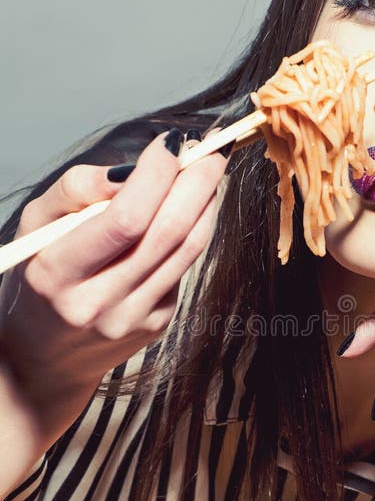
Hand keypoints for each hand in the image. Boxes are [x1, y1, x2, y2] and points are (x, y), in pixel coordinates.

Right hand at [0, 128, 226, 446]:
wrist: (42, 357)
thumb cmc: (39, 277)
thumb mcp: (38, 226)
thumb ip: (78, 190)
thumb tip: (133, 168)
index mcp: (59, 274)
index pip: (126, 219)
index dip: (157, 174)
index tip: (171, 142)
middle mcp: (98, 303)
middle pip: (168, 233)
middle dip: (197, 183)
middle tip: (211, 152)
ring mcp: (133, 319)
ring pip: (187, 250)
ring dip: (206, 204)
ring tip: (209, 173)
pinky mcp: (156, 325)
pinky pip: (184, 268)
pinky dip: (193, 233)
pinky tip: (187, 213)